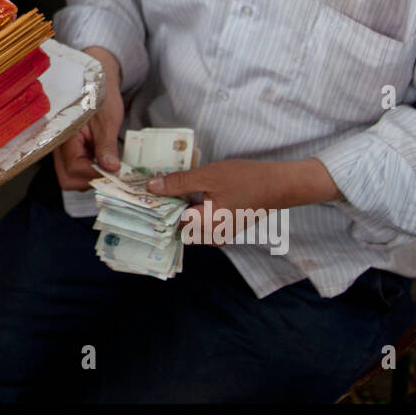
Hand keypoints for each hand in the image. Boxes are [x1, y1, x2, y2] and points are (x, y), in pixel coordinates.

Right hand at [54, 46, 124, 190]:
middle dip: (89, 181)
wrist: (93, 79)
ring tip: (106, 164)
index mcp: (65, 135)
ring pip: (69, 176)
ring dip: (89, 176)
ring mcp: (61, 148)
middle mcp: (58, 145)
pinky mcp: (68, 149)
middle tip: (109, 173)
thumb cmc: (99, 95)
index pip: (74, 168)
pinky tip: (101, 160)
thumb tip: (111, 169)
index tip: (114, 172)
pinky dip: (88, 169)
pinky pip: (74, 168)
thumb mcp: (107, 120)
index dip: (95, 174)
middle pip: (67, 179)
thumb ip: (106, 146)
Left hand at [146, 157, 339, 243]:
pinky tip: (180, 187)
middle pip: (176, 224)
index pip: (168, 222)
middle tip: (141, 187)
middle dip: (160, 206)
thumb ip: (179, 183)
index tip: (133, 195)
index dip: (151, 208)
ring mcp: (217, 232)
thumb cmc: (247, 179)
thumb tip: (150, 187)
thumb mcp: (210, 177)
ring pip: (187, 220)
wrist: (282, 184)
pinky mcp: (223, 224)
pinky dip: (188, 204)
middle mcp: (210, 237)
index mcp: (205, 228)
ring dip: (174, 203)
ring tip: (156, 184)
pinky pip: (199, 217)